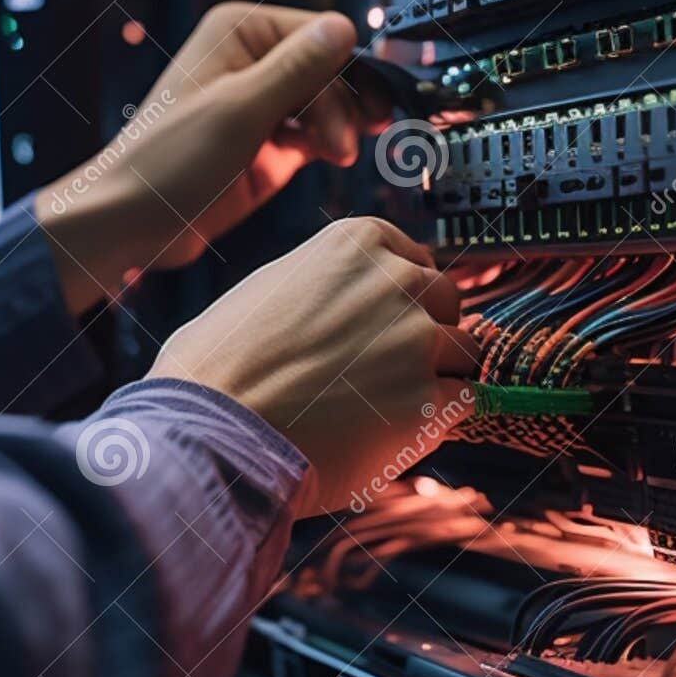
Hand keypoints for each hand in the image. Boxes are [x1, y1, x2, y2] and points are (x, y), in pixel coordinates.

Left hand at [36, 3, 384, 313]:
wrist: (132, 221)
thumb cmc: (167, 163)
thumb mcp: (240, 111)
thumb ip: (296, 69)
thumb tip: (344, 27)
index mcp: (239, 32)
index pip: (322, 35)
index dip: (347, 73)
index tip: (364, 113)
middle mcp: (250, 59)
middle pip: (329, 69)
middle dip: (344, 105)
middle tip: (346, 144)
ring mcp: (258, 102)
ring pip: (326, 102)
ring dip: (338, 127)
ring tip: (337, 155)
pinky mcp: (264, 142)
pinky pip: (312, 133)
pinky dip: (325, 143)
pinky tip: (328, 157)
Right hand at [150, 218, 477, 514]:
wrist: (211, 429)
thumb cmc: (220, 366)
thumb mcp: (271, 287)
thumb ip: (327, 285)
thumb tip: (353, 307)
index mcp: (358, 242)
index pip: (417, 262)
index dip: (404, 301)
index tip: (383, 327)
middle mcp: (397, 282)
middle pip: (447, 305)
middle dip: (425, 336)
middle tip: (381, 373)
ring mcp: (417, 341)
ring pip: (464, 355)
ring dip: (436, 380)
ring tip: (382, 408)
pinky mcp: (427, 402)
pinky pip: (463, 406)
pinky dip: (437, 422)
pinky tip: (390, 433)